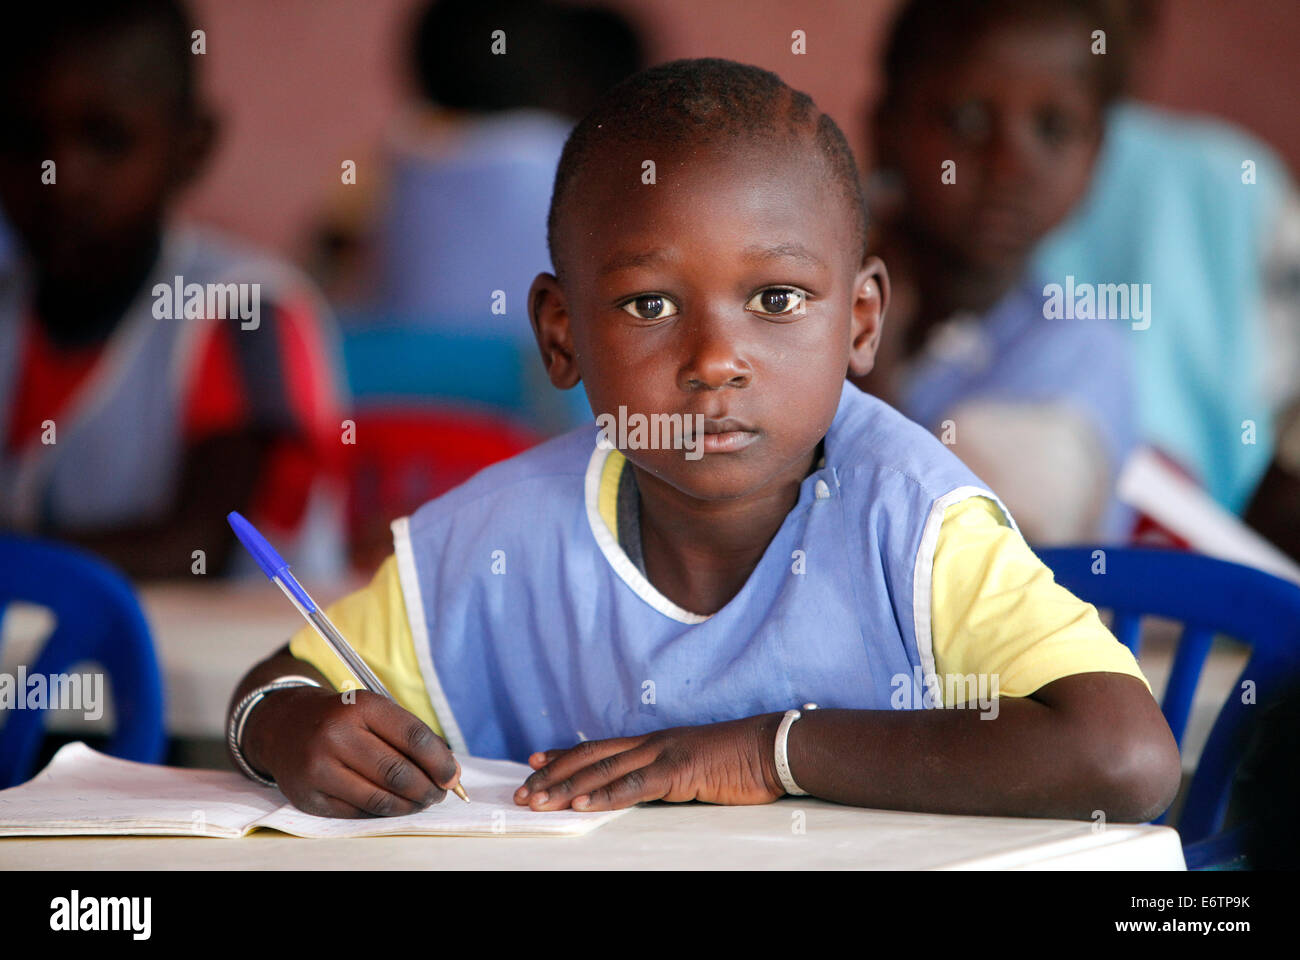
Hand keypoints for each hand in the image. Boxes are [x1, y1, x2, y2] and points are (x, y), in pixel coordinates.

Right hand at [242, 686, 462, 817]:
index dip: (440, 762)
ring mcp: (318, 767)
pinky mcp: (308, 796)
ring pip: (379, 798)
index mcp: (361, 706)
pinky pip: (357, 813)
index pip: (413, 737)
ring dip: (408, 805)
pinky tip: (392, 806)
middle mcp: (336, 734)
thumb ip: (411, 737)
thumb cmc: (343, 720)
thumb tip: (449, 773)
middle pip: (397, 772)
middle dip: (427, 789)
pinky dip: (382, 812)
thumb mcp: (374, 712)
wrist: (285, 726)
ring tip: (420, 802)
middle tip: (439, 794)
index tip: (453, 777)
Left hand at [513, 714, 786, 810]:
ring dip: (567, 788)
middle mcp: (651, 744)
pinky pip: (634, 786)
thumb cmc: (738, 760)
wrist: (770, 748)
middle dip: (553, 776)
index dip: (563, 755)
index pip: (598, 747)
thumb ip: (665, 773)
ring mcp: (663, 755)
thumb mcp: (692, 765)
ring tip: (538, 802)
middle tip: (522, 792)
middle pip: (590, 758)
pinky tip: (583, 805)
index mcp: (654, 742)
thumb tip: (642, 788)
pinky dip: (605, 795)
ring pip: (603, 771)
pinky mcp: (678, 772)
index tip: (533, 762)